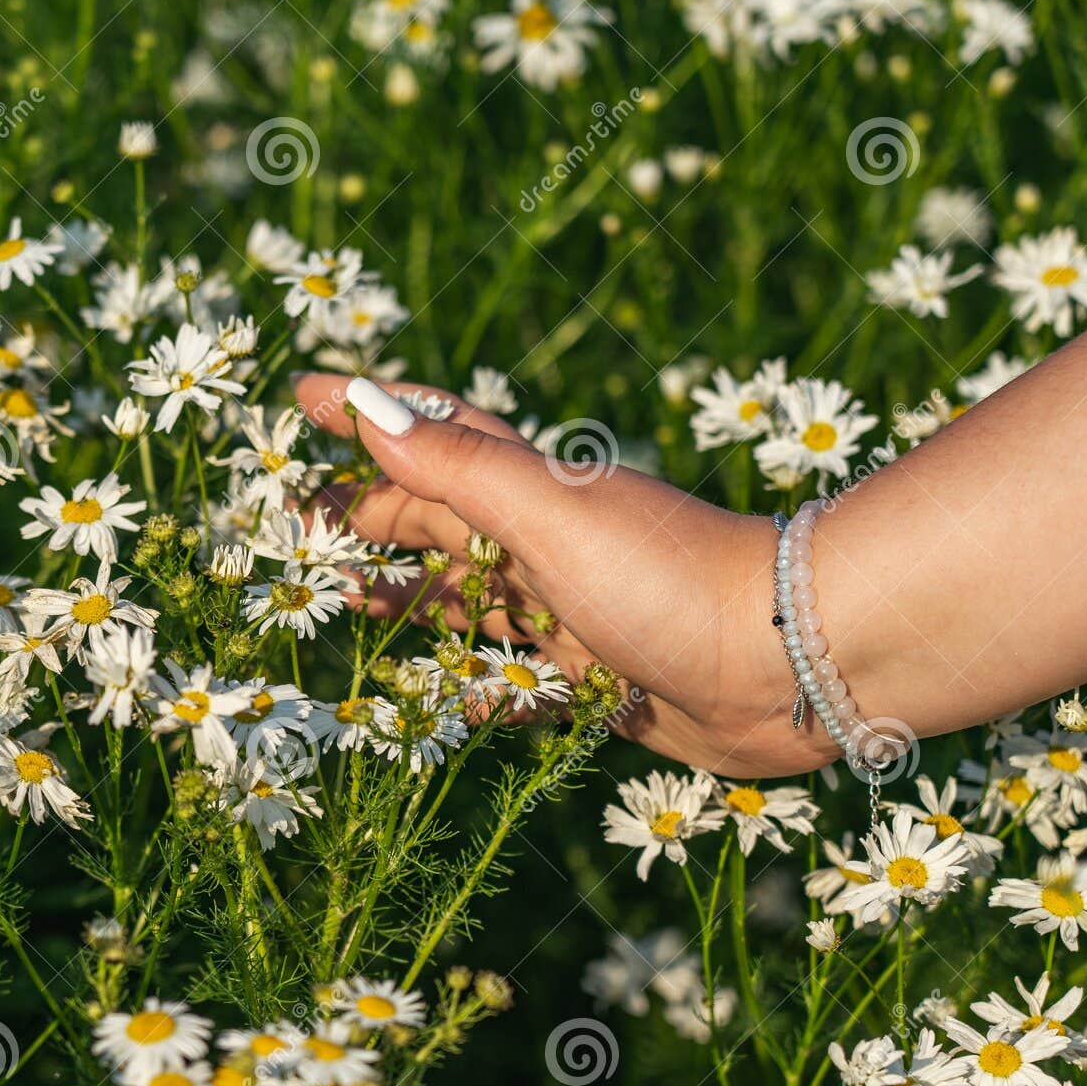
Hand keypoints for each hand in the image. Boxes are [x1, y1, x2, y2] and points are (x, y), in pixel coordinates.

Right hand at [292, 374, 839, 777]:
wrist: (787, 665)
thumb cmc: (665, 577)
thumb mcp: (548, 515)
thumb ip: (459, 468)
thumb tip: (365, 405)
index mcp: (531, 493)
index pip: (432, 436)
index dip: (367, 414)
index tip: (302, 393)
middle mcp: (547, 546)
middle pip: (439, 519)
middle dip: (370, 516)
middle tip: (299, 525)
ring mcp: (573, 613)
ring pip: (470, 598)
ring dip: (409, 597)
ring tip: (348, 603)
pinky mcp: (598, 682)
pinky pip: (519, 679)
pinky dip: (478, 681)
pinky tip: (450, 693)